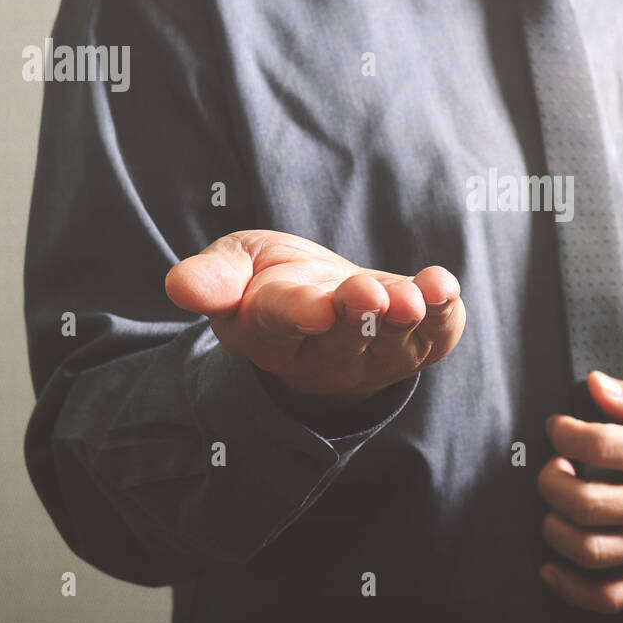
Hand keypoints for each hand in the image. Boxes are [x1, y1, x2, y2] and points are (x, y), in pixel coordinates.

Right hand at [164, 230, 464, 410]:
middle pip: (343, 337)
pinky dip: (443, 312)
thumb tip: (179, 286)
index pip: (283, 324)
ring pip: (392, 341)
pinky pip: (434, 335)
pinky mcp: (416, 345)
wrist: (327, 302)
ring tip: (415, 295)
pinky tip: (443, 286)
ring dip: (406, 317)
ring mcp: (375, 354)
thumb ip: (212, 278)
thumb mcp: (234, 269)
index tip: (316, 307)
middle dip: (358, 315)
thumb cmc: (272, 281)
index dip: (301, 315)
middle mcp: (325, 350)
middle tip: (371, 294)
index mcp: (270, 330)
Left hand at [537, 372, 622, 614]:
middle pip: (584, 502)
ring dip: (554, 527)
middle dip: (551, 481)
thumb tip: (594, 385)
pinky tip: (552, 566)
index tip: (559, 427)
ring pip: (588, 550)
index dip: (564, 433)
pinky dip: (570, 588)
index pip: (599, 446)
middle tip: (555, 466)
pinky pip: (607, 597)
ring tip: (557, 505)